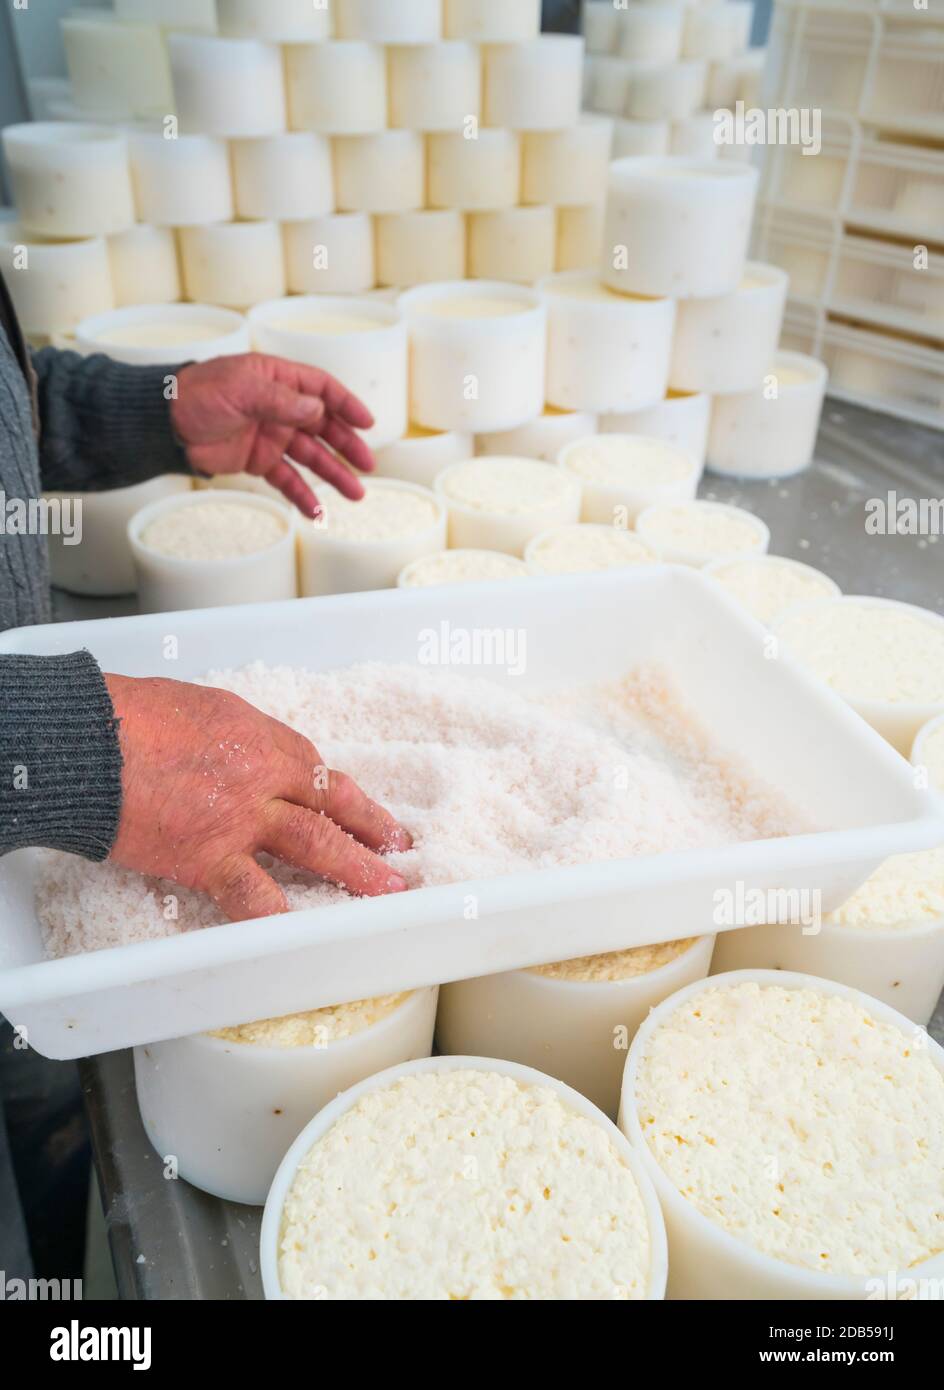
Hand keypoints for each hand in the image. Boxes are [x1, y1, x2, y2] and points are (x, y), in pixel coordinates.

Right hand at [105, 674, 411, 922]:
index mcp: (262, 738)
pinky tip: (301, 932)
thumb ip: (236, 739)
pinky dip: (274, 916)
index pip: (318, 774)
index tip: (366, 814)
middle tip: (400, 852)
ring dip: (354, 871)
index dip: (347, 798)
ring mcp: (242, 820)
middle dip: (372, 832)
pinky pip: (250, 894)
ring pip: (313, 847)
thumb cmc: (132, 715)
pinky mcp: (208, 857)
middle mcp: (264, 777)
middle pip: (332, 807)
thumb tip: (247, 759)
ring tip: (384, 893)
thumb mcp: (203, 709)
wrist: (89, 739)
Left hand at [170, 353, 376, 519]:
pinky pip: (287, 479)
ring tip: (356, 493)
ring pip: (311, 457)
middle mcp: (279, 408)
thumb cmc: (198, 395)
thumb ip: (281, 401)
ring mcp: (271, 436)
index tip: (366, 423)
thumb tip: (317, 410)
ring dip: (334, 474)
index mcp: (277, 380)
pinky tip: (318, 510)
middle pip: (324, 427)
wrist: (165, 424)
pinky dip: (302, 494)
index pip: (322, 390)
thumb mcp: (241, 389)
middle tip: (367, 464)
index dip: (346, 405)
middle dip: (347, 446)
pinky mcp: (258, 461)